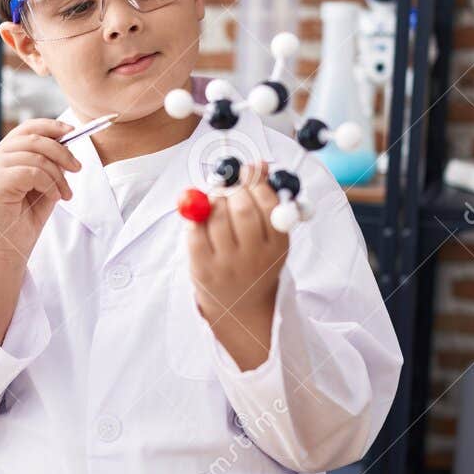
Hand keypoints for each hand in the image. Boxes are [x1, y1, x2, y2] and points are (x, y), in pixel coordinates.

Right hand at [0, 118, 80, 266]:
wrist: (6, 251)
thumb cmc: (21, 221)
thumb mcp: (42, 187)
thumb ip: (50, 166)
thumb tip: (67, 146)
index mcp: (1, 155)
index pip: (26, 128)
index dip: (51, 127)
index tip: (73, 133)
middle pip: (34, 139)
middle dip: (62, 152)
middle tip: (77, 168)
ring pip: (35, 156)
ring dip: (57, 175)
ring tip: (64, 193)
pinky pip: (31, 172)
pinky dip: (48, 184)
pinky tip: (53, 197)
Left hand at [186, 160, 287, 369]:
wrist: (240, 309)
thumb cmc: (255, 264)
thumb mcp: (270, 238)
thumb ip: (266, 202)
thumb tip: (260, 164)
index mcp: (278, 246)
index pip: (269, 204)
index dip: (256, 181)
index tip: (248, 172)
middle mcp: (255, 257)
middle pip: (241, 208)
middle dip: (232, 189)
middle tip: (227, 186)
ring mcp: (228, 265)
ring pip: (216, 216)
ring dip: (213, 199)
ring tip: (215, 202)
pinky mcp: (203, 270)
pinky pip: (194, 233)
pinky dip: (194, 218)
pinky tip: (200, 219)